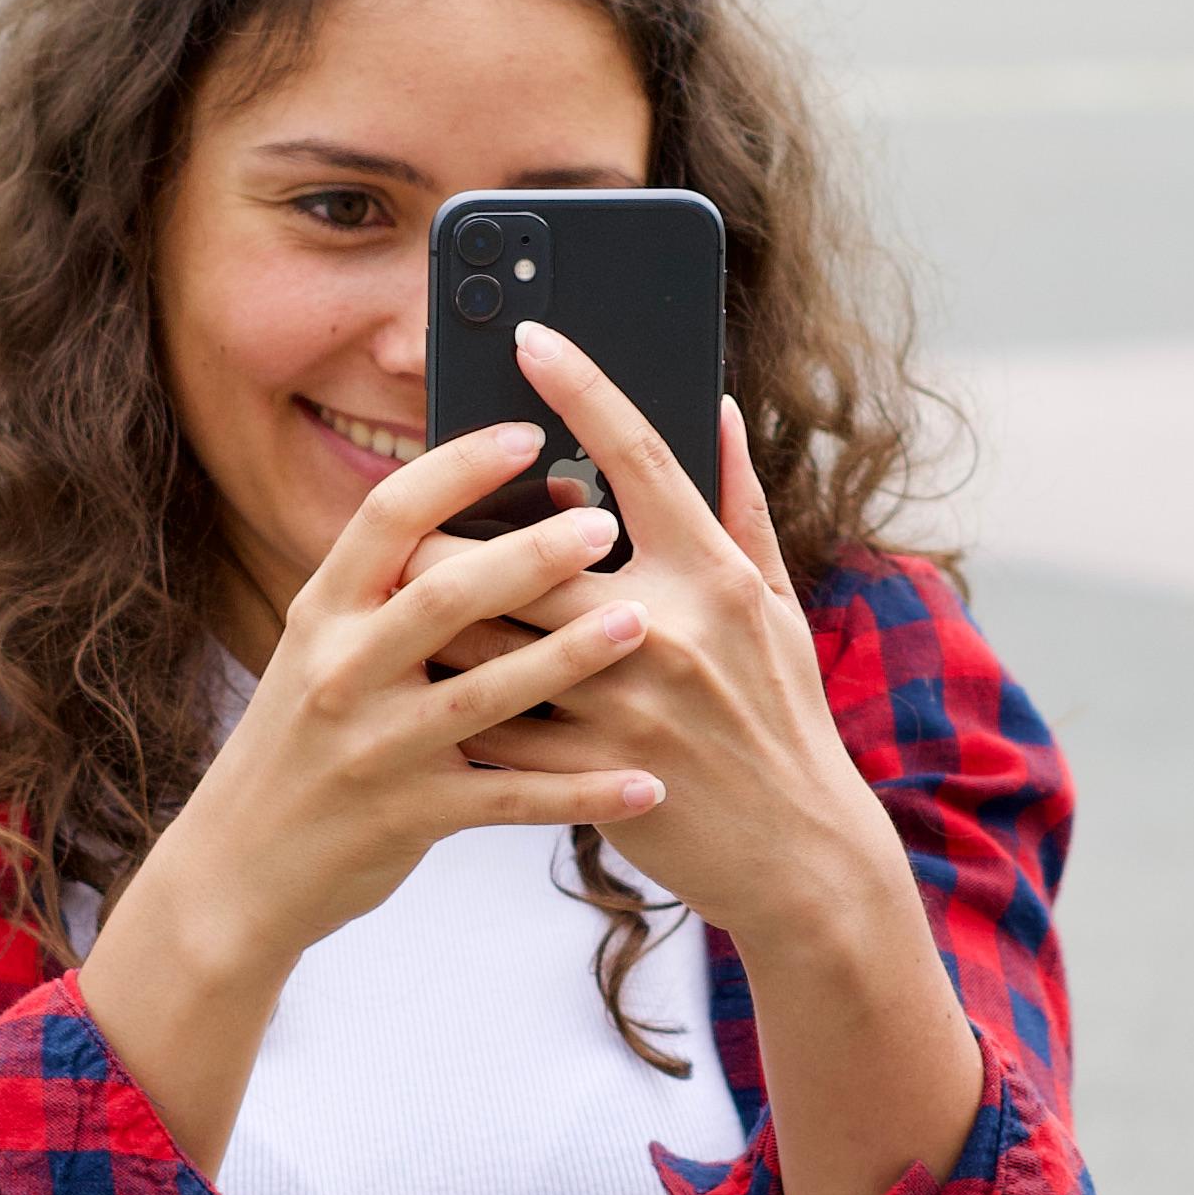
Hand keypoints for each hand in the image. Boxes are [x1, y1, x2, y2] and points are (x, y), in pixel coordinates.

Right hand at [74, 417, 660, 1171]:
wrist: (237, 870)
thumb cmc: (303, 745)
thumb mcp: (320, 654)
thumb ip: (388, 596)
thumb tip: (487, 521)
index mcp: (324, 614)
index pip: (388, 518)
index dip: (458, 468)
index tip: (527, 432)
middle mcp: (343, 670)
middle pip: (445, 594)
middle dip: (530, 555)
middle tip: (603, 524)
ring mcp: (375, 747)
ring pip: (486, 693)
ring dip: (570, 659)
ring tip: (643, 625)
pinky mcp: (407, 817)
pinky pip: (511, 800)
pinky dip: (582, 793)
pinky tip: (644, 784)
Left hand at [470, 327, 977, 1194]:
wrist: (801, 859)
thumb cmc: (783, 721)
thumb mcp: (780, 609)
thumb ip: (739, 504)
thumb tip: (714, 405)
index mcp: (716, 574)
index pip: (639, 454)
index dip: (581, 386)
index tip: (529, 335)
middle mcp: (669, 628)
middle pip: (529, 548)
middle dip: (455, 527)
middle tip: (405, 500)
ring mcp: (625, 705)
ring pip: (491, 638)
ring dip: (434, 613)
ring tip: (392, 595)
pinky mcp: (589, 773)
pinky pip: (492, 725)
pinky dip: (450, 702)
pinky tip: (414, 690)